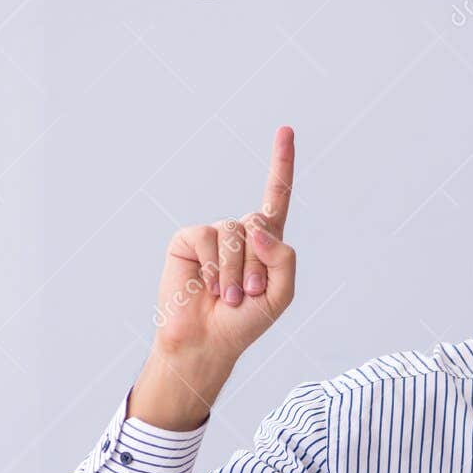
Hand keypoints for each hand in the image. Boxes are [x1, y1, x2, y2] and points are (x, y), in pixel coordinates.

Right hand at [130, 127, 296, 429]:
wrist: (206, 342)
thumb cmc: (243, 322)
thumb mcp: (281, 295)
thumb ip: (284, 258)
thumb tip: (255, 225)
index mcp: (265, 242)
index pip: (276, 195)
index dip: (281, 163)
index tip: (285, 130)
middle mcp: (239, 233)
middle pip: (259, 223)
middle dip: (258, 263)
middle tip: (248, 294)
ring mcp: (213, 235)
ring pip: (235, 233)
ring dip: (235, 272)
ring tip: (228, 298)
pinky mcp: (188, 240)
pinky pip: (207, 238)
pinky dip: (212, 266)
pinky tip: (205, 287)